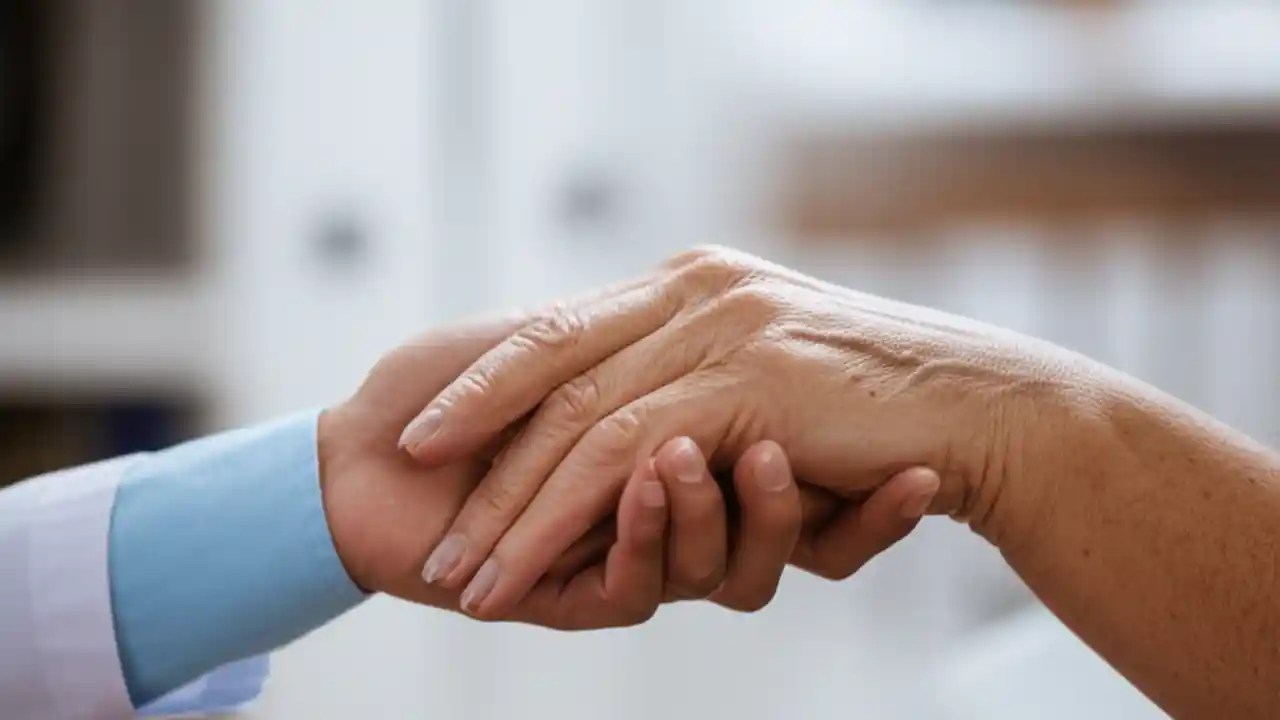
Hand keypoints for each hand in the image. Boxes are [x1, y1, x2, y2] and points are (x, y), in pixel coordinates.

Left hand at [400, 247, 996, 616]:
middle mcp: (697, 293)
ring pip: (578, 423)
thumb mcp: (767, 371)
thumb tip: (636, 424)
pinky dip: (562, 520)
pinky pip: (626, 458)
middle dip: (474, 441)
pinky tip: (519, 569)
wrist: (988, 404)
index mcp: (691, 283)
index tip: (426, 429)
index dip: (485, 379)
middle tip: (407, 493)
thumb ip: (695, 374)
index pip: (560, 328)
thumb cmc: (882, 398)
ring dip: (511, 507)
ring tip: (457, 572)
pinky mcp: (749, 385)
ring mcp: (722, 333)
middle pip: (549, 368)